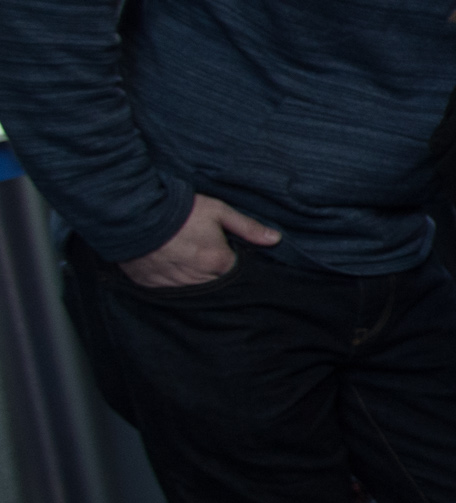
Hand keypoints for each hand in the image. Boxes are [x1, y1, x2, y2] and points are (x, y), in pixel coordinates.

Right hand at [121, 194, 280, 287]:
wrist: (133, 212)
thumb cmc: (179, 210)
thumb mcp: (218, 211)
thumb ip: (248, 228)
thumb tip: (276, 239)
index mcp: (218, 262)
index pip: (237, 272)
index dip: (234, 263)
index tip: (229, 253)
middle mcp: (199, 279)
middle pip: (217, 285)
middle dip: (218, 276)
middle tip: (207, 258)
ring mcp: (174, 284)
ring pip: (195, 292)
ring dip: (197, 282)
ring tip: (191, 264)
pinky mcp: (152, 286)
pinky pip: (170, 292)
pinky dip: (174, 285)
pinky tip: (173, 270)